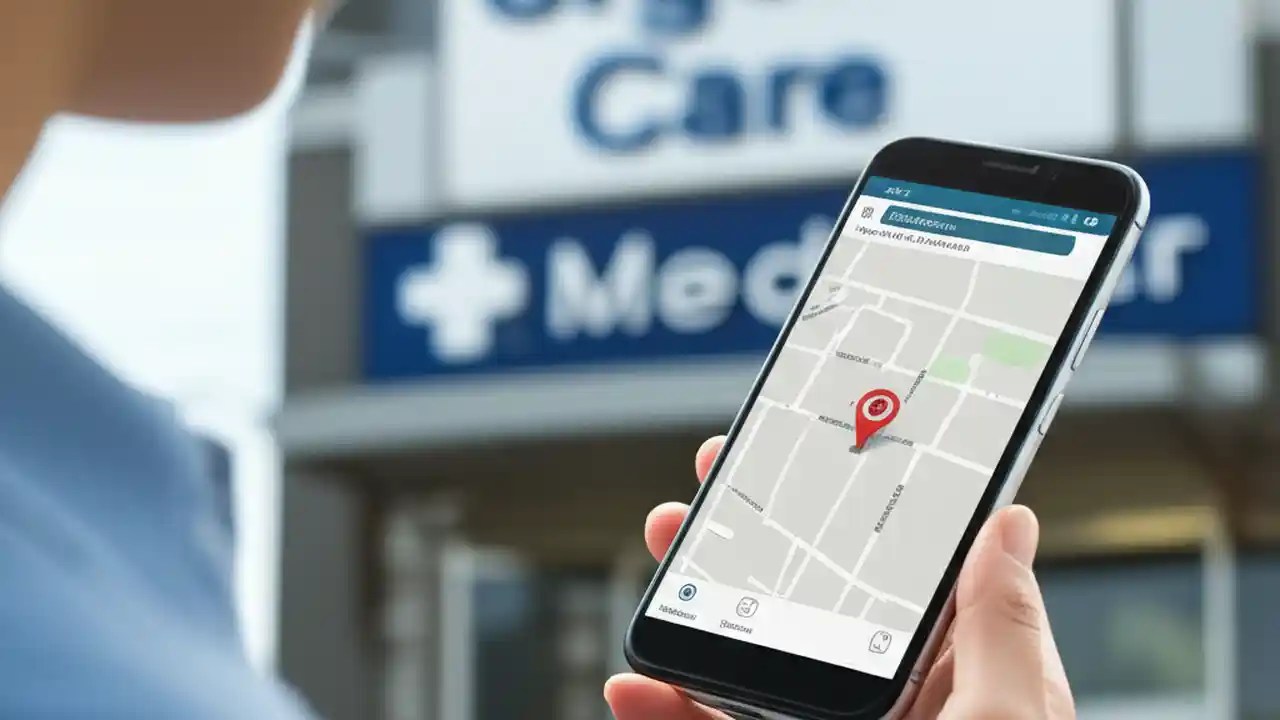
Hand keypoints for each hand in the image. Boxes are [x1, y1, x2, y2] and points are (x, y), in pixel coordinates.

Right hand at [605, 436, 1075, 718]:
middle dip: (755, 544)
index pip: (906, 575)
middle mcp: (896, 708)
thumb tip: (1009, 521)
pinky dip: (670, 712)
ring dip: (701, 612)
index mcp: (965, 680)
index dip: (856, 509)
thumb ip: (1004, 626)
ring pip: (755, 667)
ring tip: (662, 563)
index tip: (806, 456)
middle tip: (707, 494)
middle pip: (814, 606)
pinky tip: (633, 686)